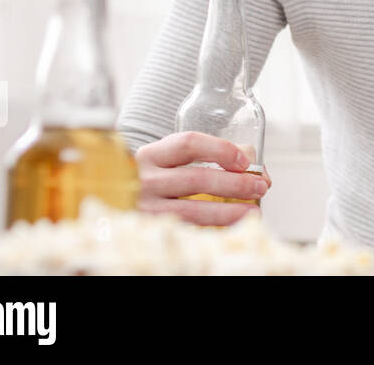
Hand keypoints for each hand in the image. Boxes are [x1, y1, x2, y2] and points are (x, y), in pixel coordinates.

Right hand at [135, 131, 271, 225]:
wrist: (113, 205)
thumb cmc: (153, 180)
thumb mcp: (168, 162)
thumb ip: (207, 157)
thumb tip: (254, 165)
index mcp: (151, 155)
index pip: (188, 144)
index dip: (220, 149)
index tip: (245, 161)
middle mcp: (143, 180)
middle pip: (196, 178)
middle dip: (234, 183)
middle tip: (260, 186)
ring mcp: (144, 209)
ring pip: (192, 210)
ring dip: (228, 211)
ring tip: (253, 211)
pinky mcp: (149, 231)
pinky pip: (186, 230)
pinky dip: (212, 229)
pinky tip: (231, 227)